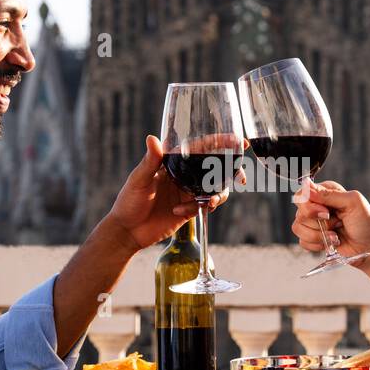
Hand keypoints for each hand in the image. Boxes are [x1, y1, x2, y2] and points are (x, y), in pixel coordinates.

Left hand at [102, 135, 241, 251]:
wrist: (128, 231)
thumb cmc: (129, 202)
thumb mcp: (139, 180)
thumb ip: (149, 161)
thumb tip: (151, 138)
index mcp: (173, 161)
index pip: (201, 147)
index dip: (221, 142)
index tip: (238, 142)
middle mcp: (184, 174)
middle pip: (215, 167)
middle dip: (231, 170)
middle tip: (241, 176)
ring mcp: (188, 191)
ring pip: (215, 188)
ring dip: (218, 194)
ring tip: (209, 202)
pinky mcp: (189, 208)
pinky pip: (206, 205)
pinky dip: (200, 208)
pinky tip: (179, 212)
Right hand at [290, 180, 369, 264]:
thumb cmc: (365, 223)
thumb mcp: (353, 202)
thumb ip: (329, 194)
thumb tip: (306, 185)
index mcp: (325, 192)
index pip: (302, 194)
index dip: (310, 206)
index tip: (327, 212)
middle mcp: (316, 206)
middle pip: (299, 212)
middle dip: (318, 222)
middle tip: (336, 223)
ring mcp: (313, 222)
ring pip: (298, 228)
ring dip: (319, 235)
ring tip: (336, 236)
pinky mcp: (312, 238)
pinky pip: (302, 241)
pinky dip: (317, 245)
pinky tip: (330, 243)